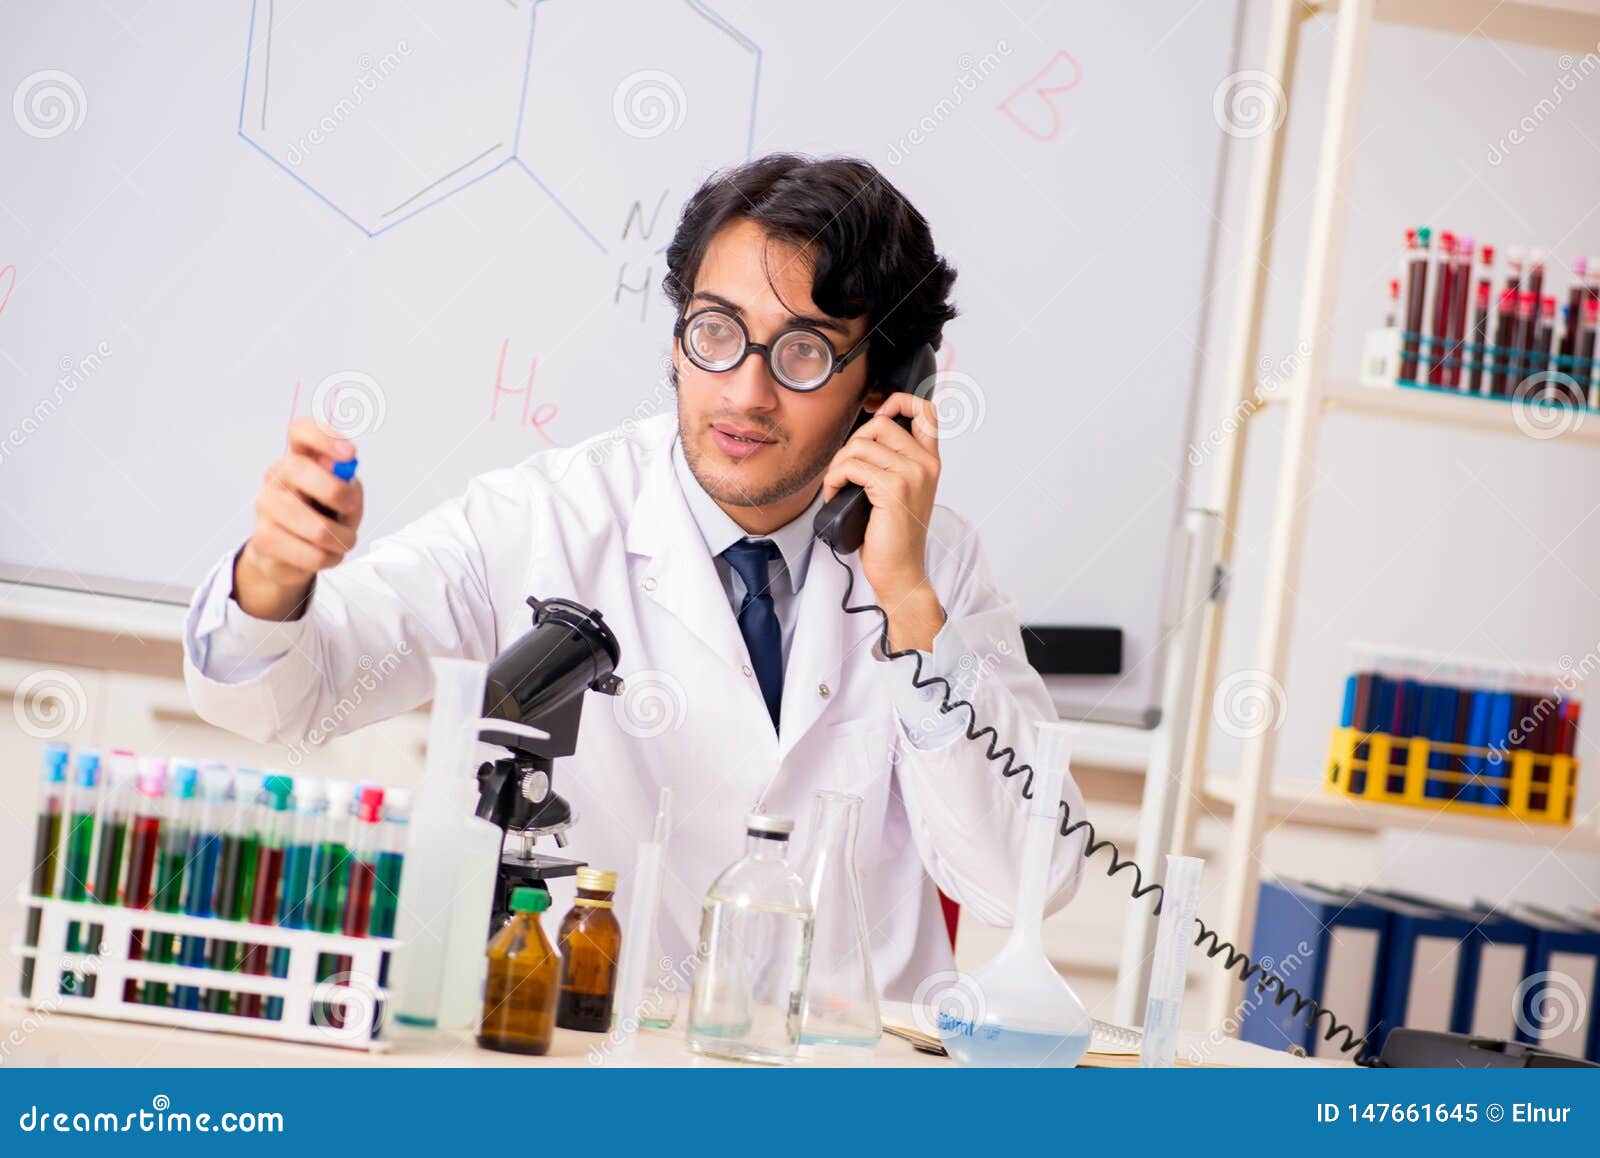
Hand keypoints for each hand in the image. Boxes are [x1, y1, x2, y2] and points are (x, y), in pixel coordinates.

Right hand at [233, 419, 363, 620]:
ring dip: (342, 538)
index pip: (300, 431)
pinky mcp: (264, 538)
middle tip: (351, 507)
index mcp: (300, 458)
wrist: (289, 554)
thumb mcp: (343, 495)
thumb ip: (346, 481)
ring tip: (344, 540)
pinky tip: (327, 554)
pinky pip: (311, 554)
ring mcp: (266, 505)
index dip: (324, 437)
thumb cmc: (321, 515)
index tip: (349, 453)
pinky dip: (330, 558)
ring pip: (315, 526)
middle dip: (335, 492)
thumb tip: (344, 474)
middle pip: (299, 469)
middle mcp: (277, 476)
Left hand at [820, 391, 946, 650]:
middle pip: (880, 423)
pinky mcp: (892, 489)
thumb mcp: (901, 492)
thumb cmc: (893, 536)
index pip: (926, 410)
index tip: (877, 413)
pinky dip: (833, 479)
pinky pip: (850, 466)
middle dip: (852, 443)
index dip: (899, 401)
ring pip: (860, 444)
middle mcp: (925, 464)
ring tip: (837, 486)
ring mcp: (911, 475)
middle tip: (845, 470)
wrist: (900, 572)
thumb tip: (864, 434)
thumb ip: (893, 462)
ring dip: (838, 465)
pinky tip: (834, 495)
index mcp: (929, 462)